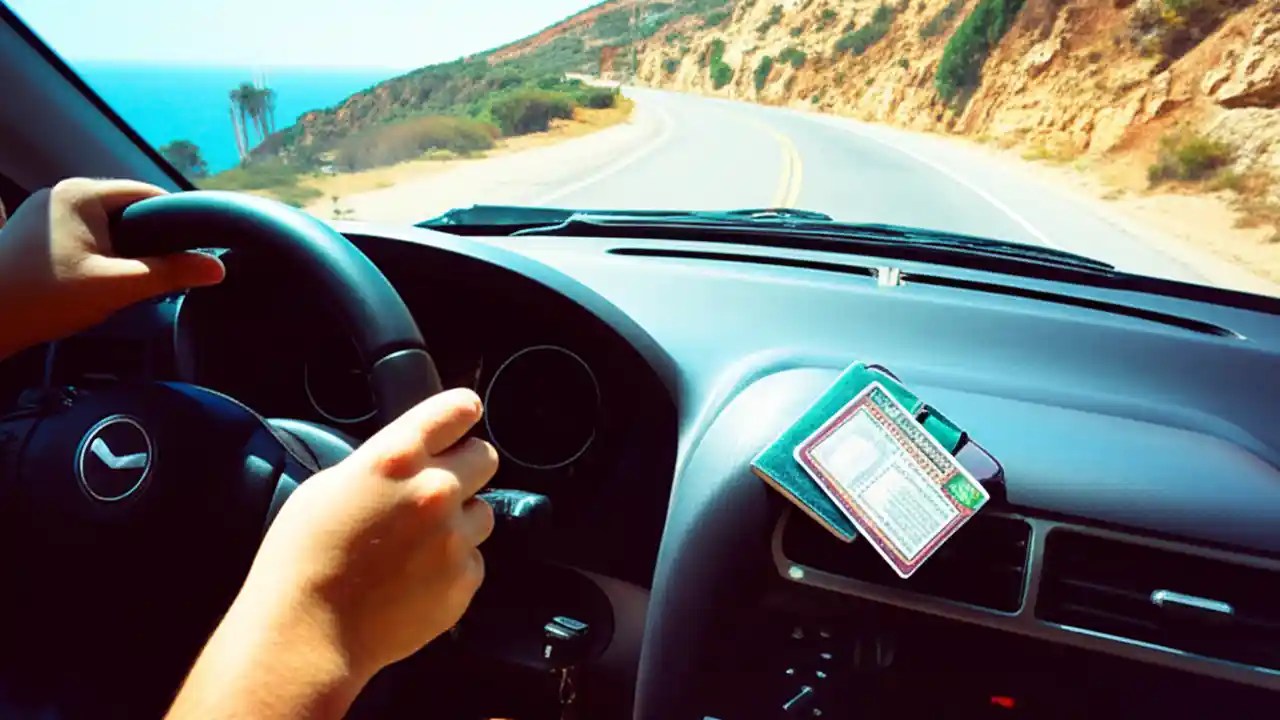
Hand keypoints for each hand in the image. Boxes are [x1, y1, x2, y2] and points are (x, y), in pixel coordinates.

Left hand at [0, 178, 224, 357]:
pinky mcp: (32, 234)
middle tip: (166, 272)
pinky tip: (100, 281)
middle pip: (125, 209)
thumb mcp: (117, 286)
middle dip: (147, 239)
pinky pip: (82, 236)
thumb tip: (218, 268)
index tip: (196, 248)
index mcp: (82, 193)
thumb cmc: (45, 297)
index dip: (176, 219)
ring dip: (122, 250)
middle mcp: (61, 193)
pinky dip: (99, 254)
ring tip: (133, 280)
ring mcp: (43, 213)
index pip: (147, 193)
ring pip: (103, 226)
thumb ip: (170, 274)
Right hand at [223, 388, 496, 678]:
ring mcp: (454, 536)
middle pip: (485, 457)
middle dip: (466, 468)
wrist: (307, 634)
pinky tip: (415, 579)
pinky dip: (452, 565)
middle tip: (437, 489)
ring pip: (483, 512)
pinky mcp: (464, 578)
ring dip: (459, 521)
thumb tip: (409, 460)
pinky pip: (473, 559)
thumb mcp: (328, 486)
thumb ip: (380, 465)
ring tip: (417, 544)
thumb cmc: (303, 559)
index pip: (458, 409)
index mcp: (397, 456)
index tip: (462, 418)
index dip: (461, 413)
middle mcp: (436, 490)